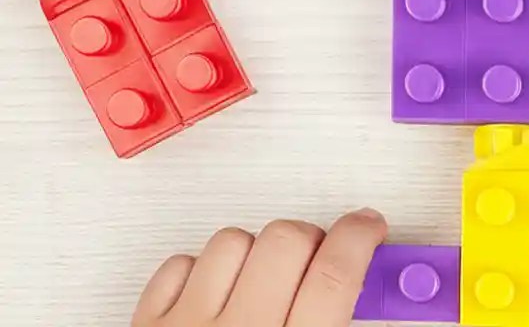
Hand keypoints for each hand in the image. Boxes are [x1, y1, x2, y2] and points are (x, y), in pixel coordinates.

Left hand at [132, 209, 386, 326]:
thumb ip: (334, 325)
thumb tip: (358, 285)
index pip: (335, 276)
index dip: (361, 237)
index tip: (369, 226)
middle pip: (287, 241)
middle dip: (312, 240)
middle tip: (318, 261)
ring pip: (233, 241)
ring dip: (256, 253)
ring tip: (263, 284)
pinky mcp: (146, 326)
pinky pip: (179, 265)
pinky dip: (202, 272)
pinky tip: (218, 294)